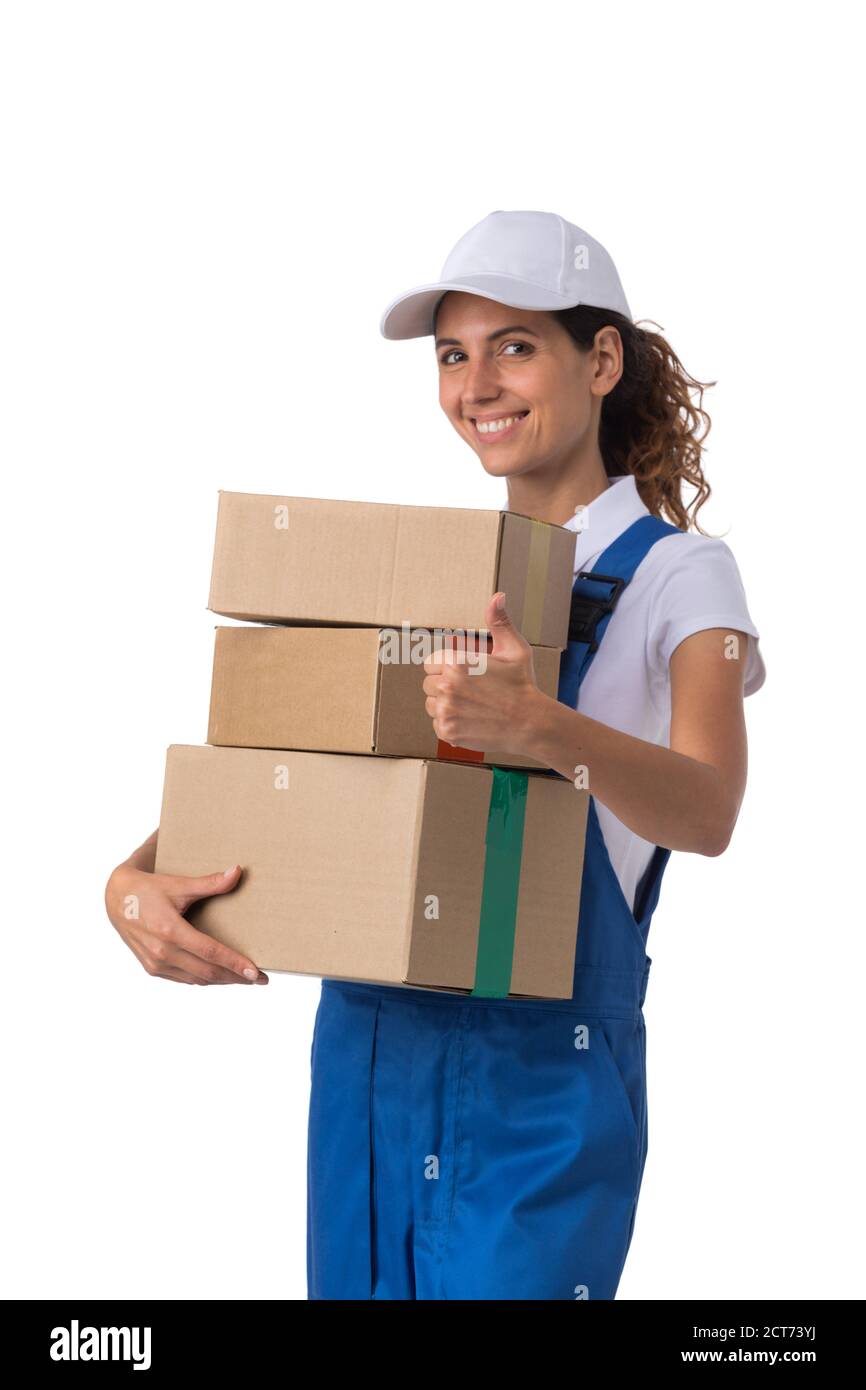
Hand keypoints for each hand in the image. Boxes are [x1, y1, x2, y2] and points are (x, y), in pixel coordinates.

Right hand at [105, 855, 267, 986]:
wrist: (115, 900)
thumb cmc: (148, 889)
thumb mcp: (178, 884)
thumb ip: (209, 883)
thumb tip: (238, 872)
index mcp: (170, 931)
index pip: (210, 952)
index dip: (235, 964)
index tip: (256, 972)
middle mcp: (162, 952)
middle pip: (207, 971)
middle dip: (236, 977)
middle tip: (260, 979)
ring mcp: (155, 963)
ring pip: (197, 979)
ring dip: (222, 981)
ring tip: (245, 979)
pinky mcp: (152, 968)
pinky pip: (184, 979)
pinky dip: (204, 979)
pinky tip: (219, 975)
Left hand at [422, 592, 541, 756]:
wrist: (531, 723)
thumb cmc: (522, 684)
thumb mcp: (513, 649)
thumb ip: (499, 622)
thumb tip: (498, 596)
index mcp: (456, 663)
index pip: (430, 663)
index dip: (446, 667)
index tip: (464, 674)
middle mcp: (447, 686)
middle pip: (428, 684)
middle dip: (445, 686)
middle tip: (471, 691)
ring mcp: (446, 711)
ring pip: (431, 705)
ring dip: (445, 705)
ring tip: (471, 705)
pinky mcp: (448, 732)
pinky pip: (438, 725)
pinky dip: (450, 724)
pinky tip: (470, 720)